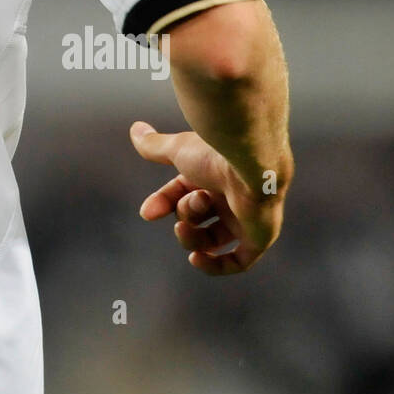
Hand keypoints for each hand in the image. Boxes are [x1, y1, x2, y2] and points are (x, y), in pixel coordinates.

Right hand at [129, 121, 285, 275]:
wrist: (250, 163)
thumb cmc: (214, 154)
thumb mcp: (177, 150)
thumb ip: (155, 146)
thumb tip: (135, 129)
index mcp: (213, 174)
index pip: (183, 193)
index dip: (164, 203)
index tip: (148, 212)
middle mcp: (230, 196)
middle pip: (197, 217)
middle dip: (183, 215)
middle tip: (188, 208)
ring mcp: (245, 218)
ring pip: (212, 239)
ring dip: (192, 236)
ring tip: (186, 226)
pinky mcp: (259, 238)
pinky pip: (237, 262)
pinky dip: (214, 264)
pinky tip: (195, 258)